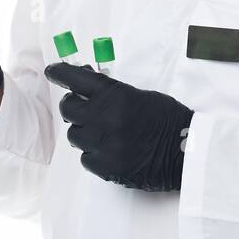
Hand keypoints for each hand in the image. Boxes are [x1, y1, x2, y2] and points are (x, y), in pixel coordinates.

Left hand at [44, 63, 194, 191]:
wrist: (187, 151)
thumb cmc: (169, 120)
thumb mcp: (142, 96)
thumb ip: (113, 94)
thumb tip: (88, 90)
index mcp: (115, 96)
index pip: (76, 78)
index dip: (60, 73)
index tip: (52, 71)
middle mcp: (105, 119)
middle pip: (68, 108)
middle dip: (72, 106)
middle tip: (80, 107)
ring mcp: (103, 145)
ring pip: (74, 135)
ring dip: (83, 131)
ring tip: (102, 132)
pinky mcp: (105, 167)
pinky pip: (85, 158)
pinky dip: (93, 153)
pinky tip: (110, 150)